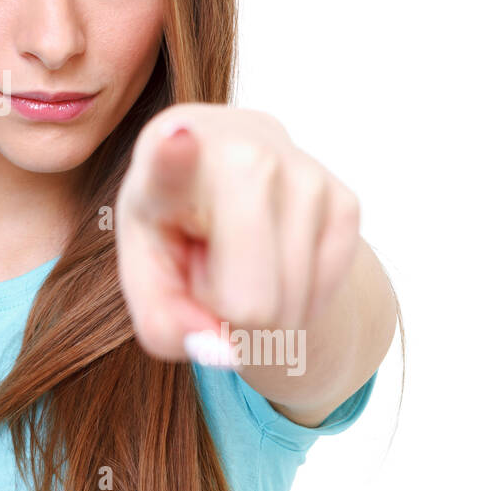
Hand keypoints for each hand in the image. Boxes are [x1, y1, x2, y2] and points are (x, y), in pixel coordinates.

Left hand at [115, 103, 361, 365]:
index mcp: (166, 154)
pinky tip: (270, 254)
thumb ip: (163, 323)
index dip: (174, 156)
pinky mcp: (346, 199)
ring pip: (288, 308)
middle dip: (227, 311)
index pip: (170, 162)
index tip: (177, 138)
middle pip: (249, 301)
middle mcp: (242, 153)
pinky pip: (322, 296)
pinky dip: (294, 296)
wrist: (228, 167)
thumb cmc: (174, 225)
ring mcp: (304, 173)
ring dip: (260, 303)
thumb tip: (224, 351)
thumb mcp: (144, 273)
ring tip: (236, 251)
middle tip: (207, 262)